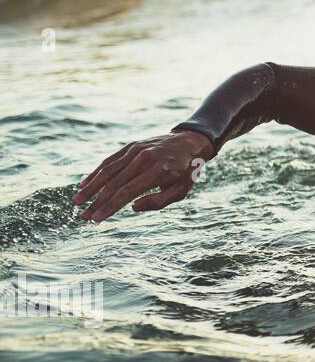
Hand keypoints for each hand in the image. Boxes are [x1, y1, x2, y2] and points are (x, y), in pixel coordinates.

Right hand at [73, 130, 214, 221]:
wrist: (190, 142)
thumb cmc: (185, 172)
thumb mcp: (180, 190)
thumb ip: (158, 201)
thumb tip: (132, 206)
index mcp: (158, 170)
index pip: (127, 191)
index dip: (110, 206)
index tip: (96, 219)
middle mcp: (144, 158)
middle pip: (114, 183)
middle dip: (97, 202)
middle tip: (83, 216)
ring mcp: (136, 149)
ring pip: (108, 170)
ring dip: (91, 187)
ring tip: (78, 201)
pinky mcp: (131, 145)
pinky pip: (110, 160)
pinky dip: (96, 172)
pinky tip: (85, 184)